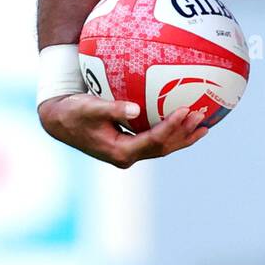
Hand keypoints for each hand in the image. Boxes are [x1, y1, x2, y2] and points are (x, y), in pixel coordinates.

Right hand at [38, 93, 207, 167]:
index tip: (186, 111)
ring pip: (163, 147)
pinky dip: (173, 133)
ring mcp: (129, 153)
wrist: (59, 121)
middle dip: (184, 134)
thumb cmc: (73, 112)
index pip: (153, 141)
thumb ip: (112, 109)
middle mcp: (127, 156)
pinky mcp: (130, 146)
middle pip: (163, 147)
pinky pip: (157, 141)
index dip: (172, 127)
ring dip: (183, 136)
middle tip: (202, 117)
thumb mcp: (89, 108)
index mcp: (119, 151)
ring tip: (204, 125)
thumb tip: (134, 109)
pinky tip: (185, 123)